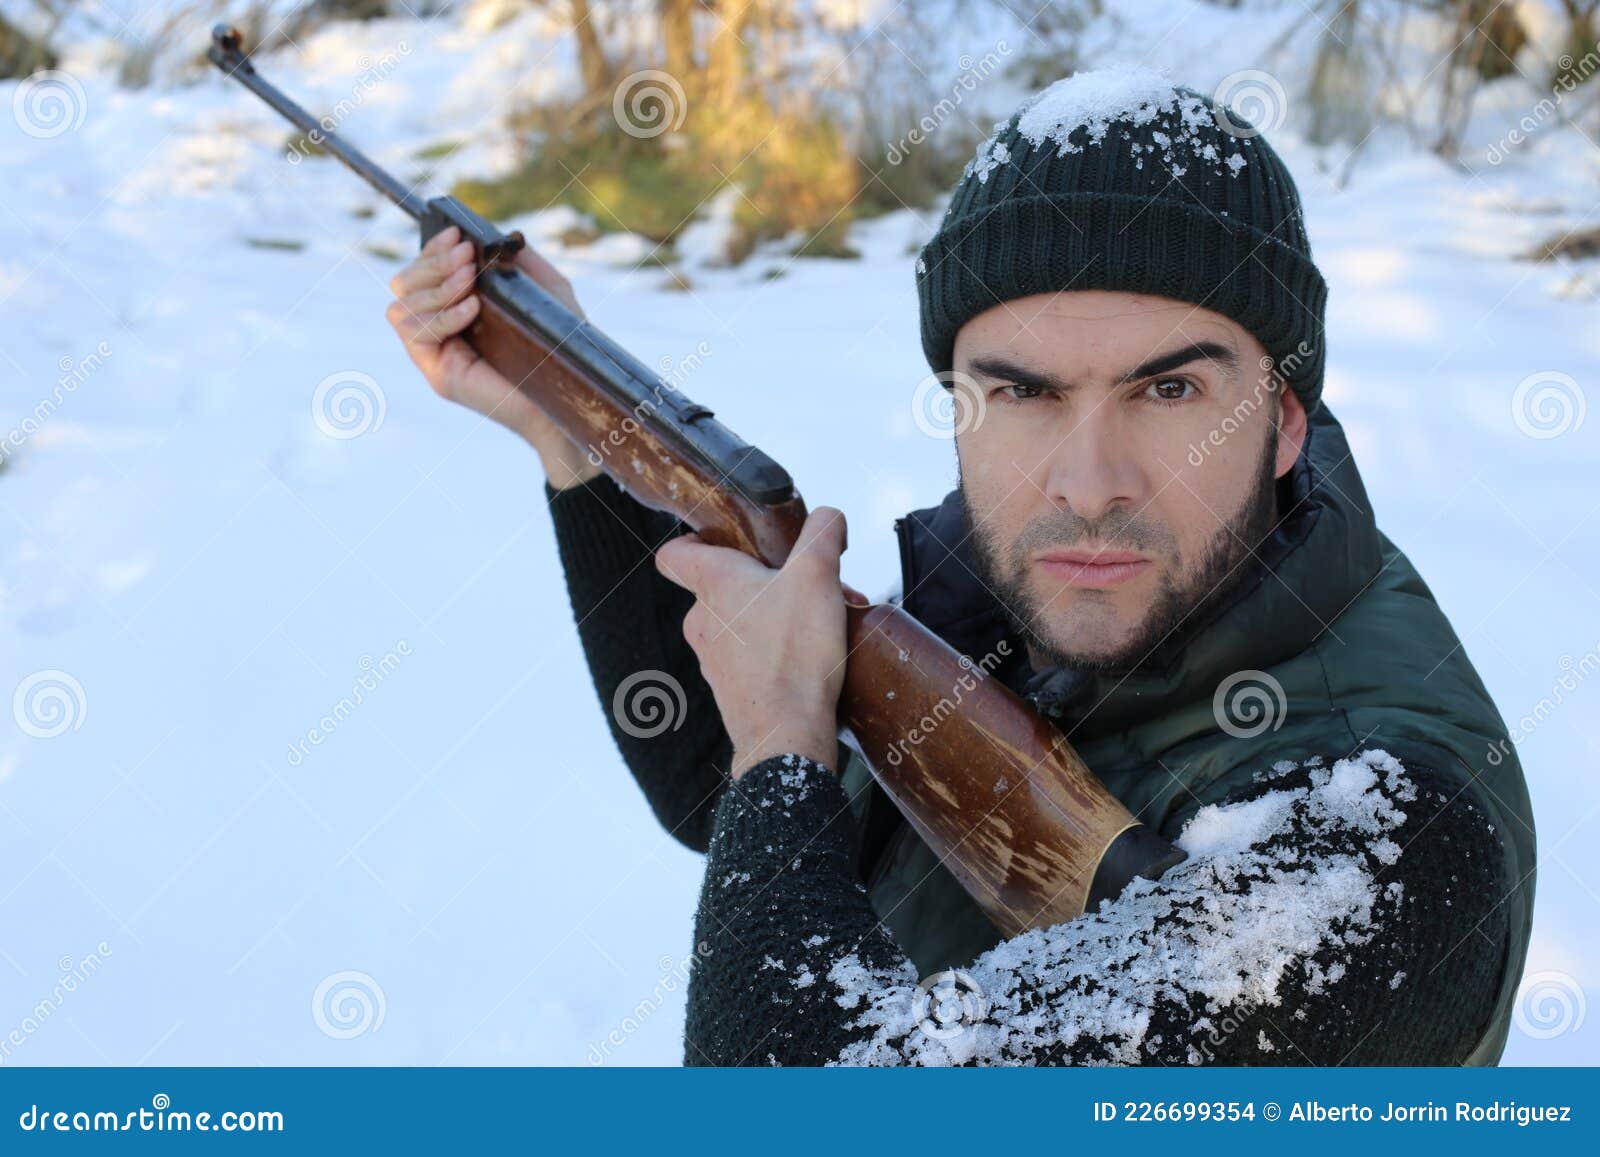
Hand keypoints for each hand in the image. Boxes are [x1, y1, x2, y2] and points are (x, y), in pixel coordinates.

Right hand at [385, 225, 601, 489]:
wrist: (569, 397)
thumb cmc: (560, 348)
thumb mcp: (545, 293)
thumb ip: (521, 263)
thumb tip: (496, 236)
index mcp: (454, 307)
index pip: (421, 271)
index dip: (433, 249)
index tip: (456, 233)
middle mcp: (439, 330)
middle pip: (402, 284)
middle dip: (432, 264)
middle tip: (466, 257)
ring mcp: (435, 354)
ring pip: (401, 308)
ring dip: (435, 288)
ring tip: (471, 283)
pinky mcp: (440, 375)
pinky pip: (418, 335)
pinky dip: (444, 316)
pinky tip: (473, 309)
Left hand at [655, 508, 856, 779]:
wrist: (788, 735)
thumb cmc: (794, 653)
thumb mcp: (817, 575)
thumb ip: (822, 533)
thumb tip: (828, 517)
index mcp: (712, 584)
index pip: (675, 553)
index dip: (697, 540)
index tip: (731, 541)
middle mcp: (702, 621)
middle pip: (725, 587)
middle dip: (769, 583)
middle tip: (810, 588)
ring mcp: (713, 660)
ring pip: (742, 625)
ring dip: (778, 618)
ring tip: (822, 626)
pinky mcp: (732, 691)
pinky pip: (753, 659)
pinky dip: (779, 653)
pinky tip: (812, 659)